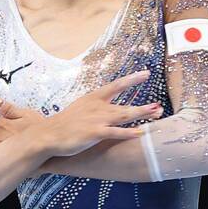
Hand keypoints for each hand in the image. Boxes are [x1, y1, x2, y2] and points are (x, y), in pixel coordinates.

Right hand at [41, 72, 162, 156]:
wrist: (48, 134)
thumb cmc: (64, 124)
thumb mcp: (80, 108)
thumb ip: (95, 107)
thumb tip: (106, 107)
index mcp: (93, 98)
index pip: (116, 85)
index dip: (132, 79)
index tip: (146, 74)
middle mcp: (97, 107)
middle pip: (124, 104)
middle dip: (143, 106)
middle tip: (159, 105)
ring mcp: (96, 119)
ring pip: (124, 116)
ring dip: (141, 114)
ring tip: (156, 113)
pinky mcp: (94, 133)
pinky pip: (115, 132)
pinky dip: (128, 132)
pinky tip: (140, 133)